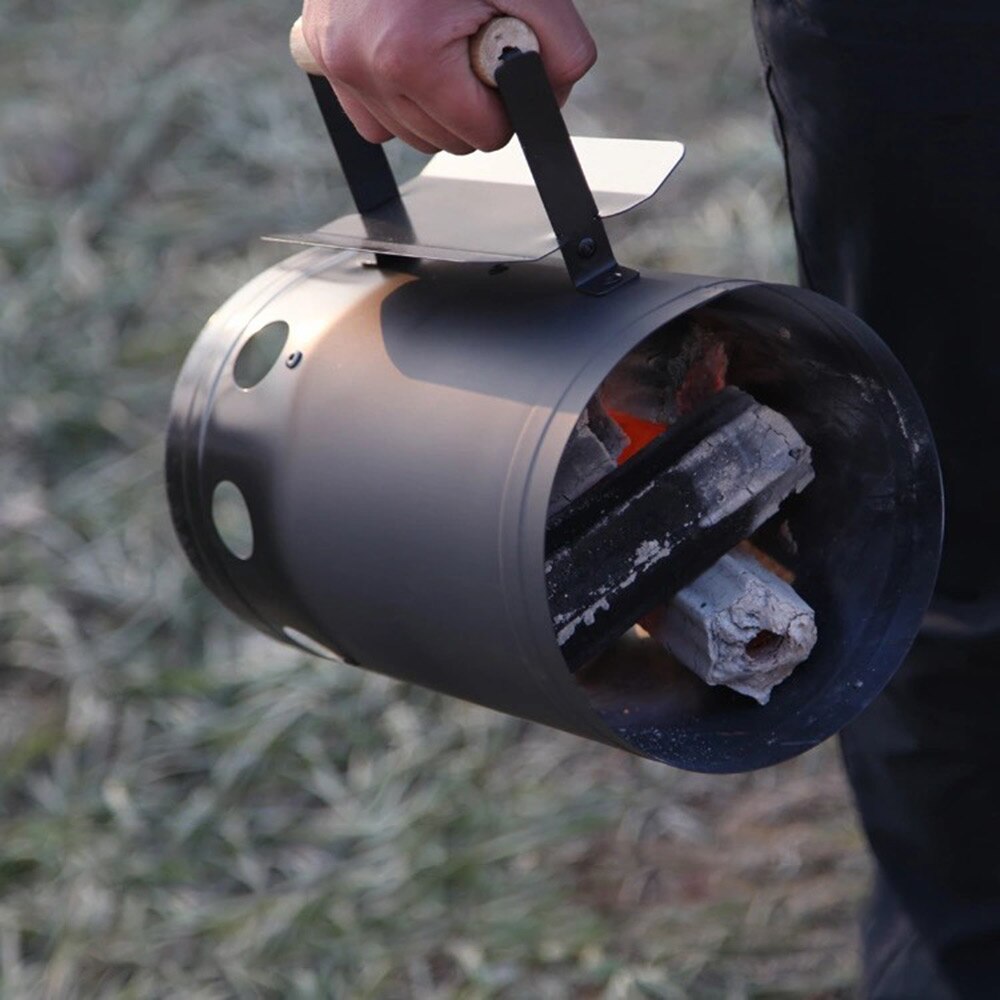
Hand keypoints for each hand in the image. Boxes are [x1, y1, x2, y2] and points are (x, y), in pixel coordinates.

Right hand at [300, 0, 595, 153]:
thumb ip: (560, 48)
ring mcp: (337, 65)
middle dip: (474, 104)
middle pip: (451, 141)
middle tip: (474, 42)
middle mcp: (363, 66)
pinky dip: (400, 100)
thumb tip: (550, 103)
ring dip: (440, 105)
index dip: (507, 102)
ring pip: (415, 136)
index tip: (503, 60)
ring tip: (443, 41)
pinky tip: (412, 56)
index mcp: (410, 54)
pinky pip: (376, 120)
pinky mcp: (322, 59)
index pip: (485, 132)